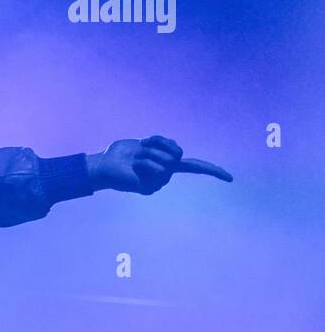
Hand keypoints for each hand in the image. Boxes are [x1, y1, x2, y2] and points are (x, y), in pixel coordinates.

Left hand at [86, 135, 232, 194]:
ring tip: (135, 158)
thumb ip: (163, 145)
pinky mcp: (151, 188)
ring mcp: (160, 183)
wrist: (102, 165)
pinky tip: (133, 166)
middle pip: (177, 154)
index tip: (230, 178)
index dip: (212, 170)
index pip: (195, 167)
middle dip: (158, 144)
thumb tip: (175, 154)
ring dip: (149, 152)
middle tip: (141, 146)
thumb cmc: (121, 154)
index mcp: (168, 164)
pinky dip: (143, 161)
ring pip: (167, 161)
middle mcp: (167, 175)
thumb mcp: (145, 143)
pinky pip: (156, 168)